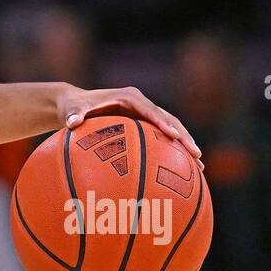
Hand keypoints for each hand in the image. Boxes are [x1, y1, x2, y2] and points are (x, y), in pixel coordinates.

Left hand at [58, 85, 203, 162]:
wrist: (74, 105)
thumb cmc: (73, 107)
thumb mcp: (71, 110)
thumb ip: (73, 114)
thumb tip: (72, 123)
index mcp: (129, 97)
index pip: (151, 110)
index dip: (164, 122)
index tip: (176, 136)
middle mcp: (141, 104)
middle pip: (168, 120)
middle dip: (184, 136)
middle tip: (197, 155)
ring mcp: (144, 115)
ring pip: (171, 129)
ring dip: (185, 146)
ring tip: (199, 167)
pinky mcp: (143, 125)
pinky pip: (162, 138)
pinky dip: (173, 152)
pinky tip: (184, 173)